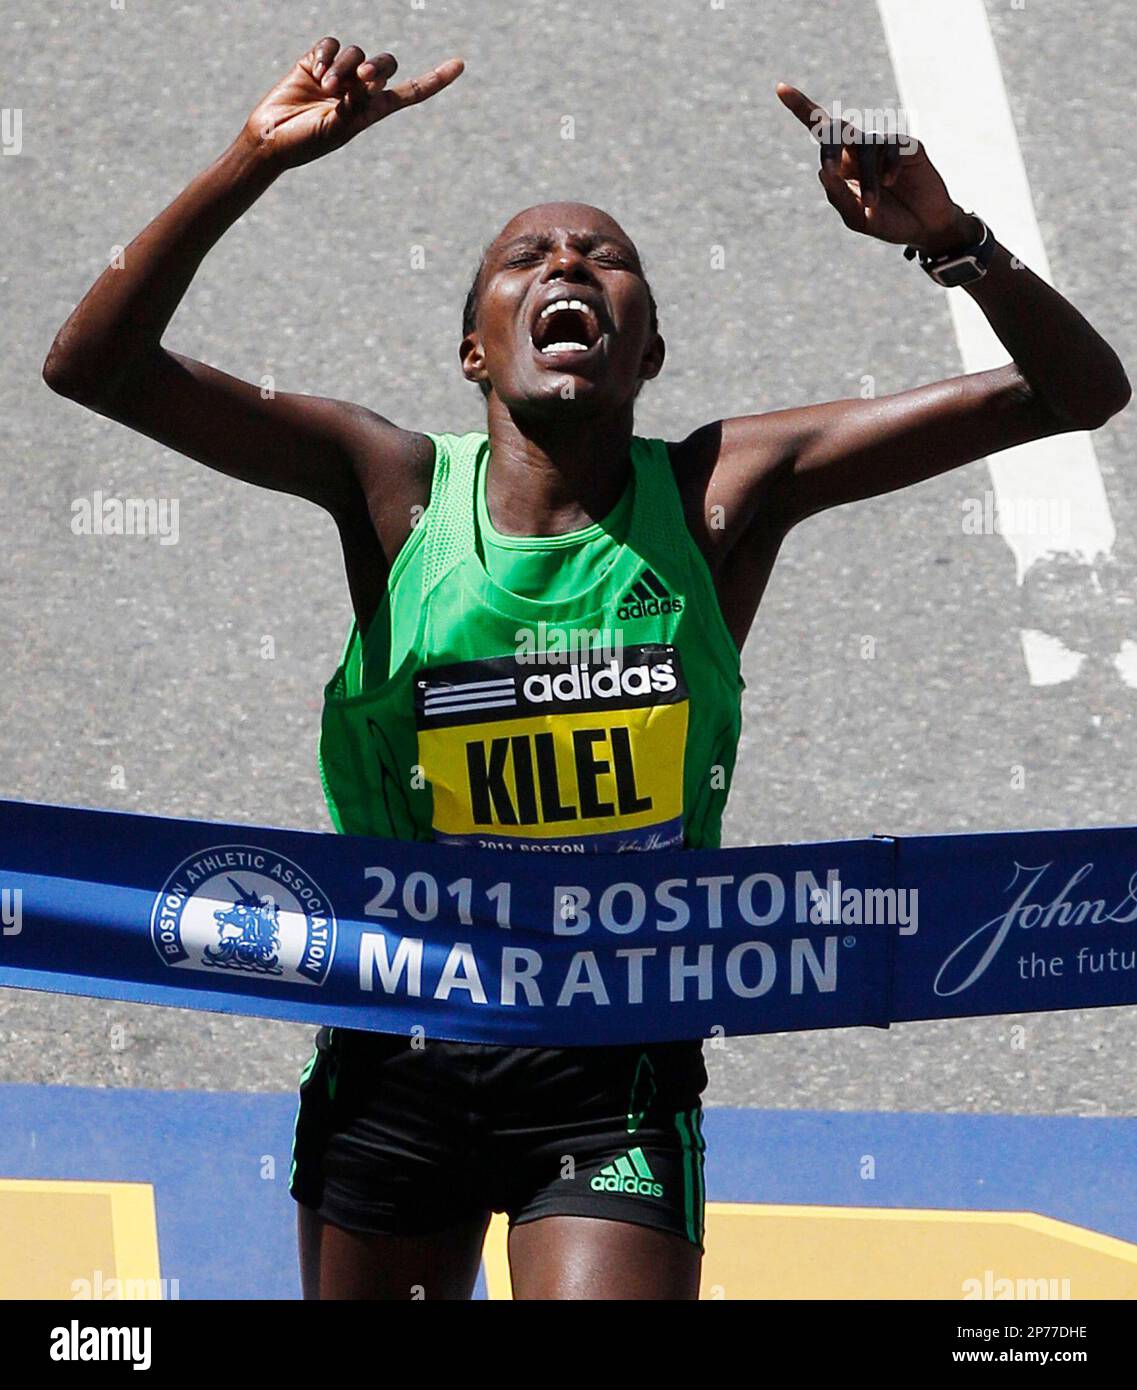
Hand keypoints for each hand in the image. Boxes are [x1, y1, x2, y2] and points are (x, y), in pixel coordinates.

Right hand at [241, 36, 463, 170]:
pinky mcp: (314, 62)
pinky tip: (314, 70)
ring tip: (325, 86)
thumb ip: (354, 106)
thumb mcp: (336, 129)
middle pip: (384, 64)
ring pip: (355, 52)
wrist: (270, 139)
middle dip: (377, 66)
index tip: (459, 64)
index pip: (409, 92)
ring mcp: (337, 75)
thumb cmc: (306, 143)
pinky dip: (325, 54)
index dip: (434, 79)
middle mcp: (358, 91)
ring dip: (342, 67)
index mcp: (371, 112)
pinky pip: (330, 44)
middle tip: (363, 77)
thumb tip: (365, 81)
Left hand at [776, 83, 978, 253]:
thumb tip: (824, 172)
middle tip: (830, 171)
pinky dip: (887, 168)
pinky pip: (890, 149)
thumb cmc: (887, 221)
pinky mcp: (906, 145)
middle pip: (836, 131)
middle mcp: (860, 148)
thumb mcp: (857, 218)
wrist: (923, 228)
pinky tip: (890, 182)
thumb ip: (839, 197)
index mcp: (842, 163)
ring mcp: (883, 145)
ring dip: (867, 181)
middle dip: (830, 147)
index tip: (780, 88)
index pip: (821, 132)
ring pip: (865, 149)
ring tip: (872, 205)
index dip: (802, 108)